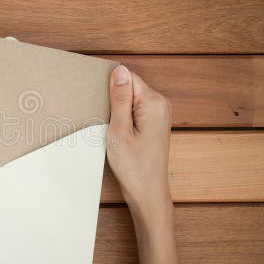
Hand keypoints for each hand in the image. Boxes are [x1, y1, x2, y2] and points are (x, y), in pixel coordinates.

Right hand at [106, 65, 172, 227]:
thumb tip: (119, 71)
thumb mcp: (118, 130)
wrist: (147, 192)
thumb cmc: (133, 166)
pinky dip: (124, 117)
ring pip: (131, 98)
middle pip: (130, 86)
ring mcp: (160, 113)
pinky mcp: (155, 122)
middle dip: (114, 99)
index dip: (110, 88)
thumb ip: (120, 98)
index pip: (127, 77)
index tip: (102, 106)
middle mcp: (161, 104)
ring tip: (112, 129)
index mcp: (153, 102)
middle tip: (106, 121)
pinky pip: (135, 109)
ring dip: (118, 109)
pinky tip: (118, 133)